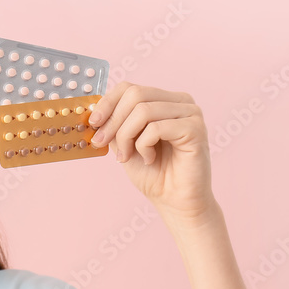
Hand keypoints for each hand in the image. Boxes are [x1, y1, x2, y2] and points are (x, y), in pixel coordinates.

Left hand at [88, 81, 217, 221]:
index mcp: (163, 100)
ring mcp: (191, 113)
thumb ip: (114, 124)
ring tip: (127, 156)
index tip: (93, 124)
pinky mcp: (196, 129)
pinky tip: (150, 159)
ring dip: (126, 136)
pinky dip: (144, 146)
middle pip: (135, 95)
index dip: (106, 103)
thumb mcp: (125, 143)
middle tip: (103, 143)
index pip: (129, 87)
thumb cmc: (152, 173)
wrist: (174, 200)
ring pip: (143, 111)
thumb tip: (93, 111)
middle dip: (113, 122)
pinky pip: (157, 128)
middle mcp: (180, 101)